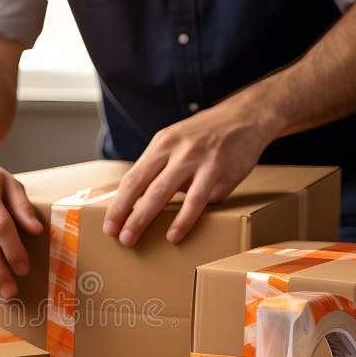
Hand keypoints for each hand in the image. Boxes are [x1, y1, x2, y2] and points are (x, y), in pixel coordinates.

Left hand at [102, 98, 273, 244]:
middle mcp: (177, 151)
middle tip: (117, 237)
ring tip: (133, 239)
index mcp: (162, 144)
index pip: (133, 178)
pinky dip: (183, 219)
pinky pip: (199, 199)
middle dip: (127, 214)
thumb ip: (159, 167)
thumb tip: (138, 201)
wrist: (246, 117)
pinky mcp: (220, 172)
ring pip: (166, 193)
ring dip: (145, 218)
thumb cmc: (204, 136)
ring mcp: (199, 161)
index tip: (109, 225)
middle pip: (144, 187)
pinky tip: (173, 235)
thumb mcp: (176, 140)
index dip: (119, 203)